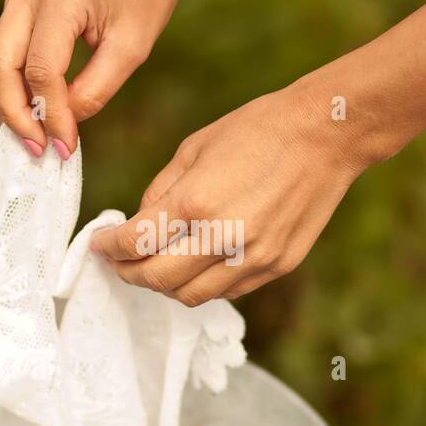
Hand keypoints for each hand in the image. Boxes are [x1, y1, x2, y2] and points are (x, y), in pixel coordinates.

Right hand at [0, 0, 182, 156]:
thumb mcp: (133, 47)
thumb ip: (97, 89)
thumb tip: (63, 124)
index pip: (42, 70)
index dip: (51, 115)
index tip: (65, 147)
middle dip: (14, 114)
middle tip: (38, 149)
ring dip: (11, 102)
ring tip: (36, 136)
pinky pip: (7, 47)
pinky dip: (18, 81)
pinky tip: (36, 108)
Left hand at [90, 77, 362, 304]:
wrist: (326, 134)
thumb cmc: (257, 130)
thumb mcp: (194, 148)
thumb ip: (161, 192)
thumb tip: (139, 226)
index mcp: (195, 201)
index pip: (135, 242)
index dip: (108, 247)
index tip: (99, 245)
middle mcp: (223, 236)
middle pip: (157, 279)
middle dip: (129, 273)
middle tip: (119, 263)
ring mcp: (253, 257)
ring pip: (191, 296)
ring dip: (165, 285)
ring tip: (156, 267)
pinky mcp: (276, 266)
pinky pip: (227, 291)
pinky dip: (202, 283)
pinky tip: (196, 264)